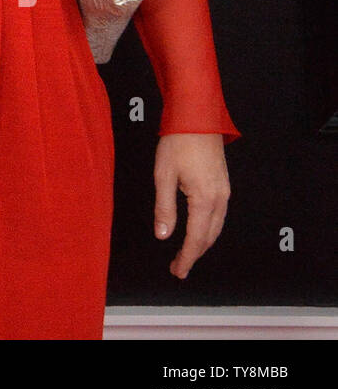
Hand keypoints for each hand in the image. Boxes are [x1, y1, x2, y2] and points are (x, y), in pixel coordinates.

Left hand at [154, 133, 229, 278]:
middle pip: (209, 237)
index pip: (196, 239)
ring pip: (216, 227)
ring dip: (203, 243)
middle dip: (194, 254)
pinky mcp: (224, 185)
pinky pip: (219, 215)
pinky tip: (198, 230)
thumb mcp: (163, 175)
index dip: (186, 258)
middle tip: (178, 268)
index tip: (177, 271)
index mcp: (205, 199)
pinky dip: (209, 229)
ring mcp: (225, 192)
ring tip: (186, 254)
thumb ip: (164, 208)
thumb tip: (163, 235)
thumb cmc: (178, 142)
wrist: (197, 117)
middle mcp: (220, 199)